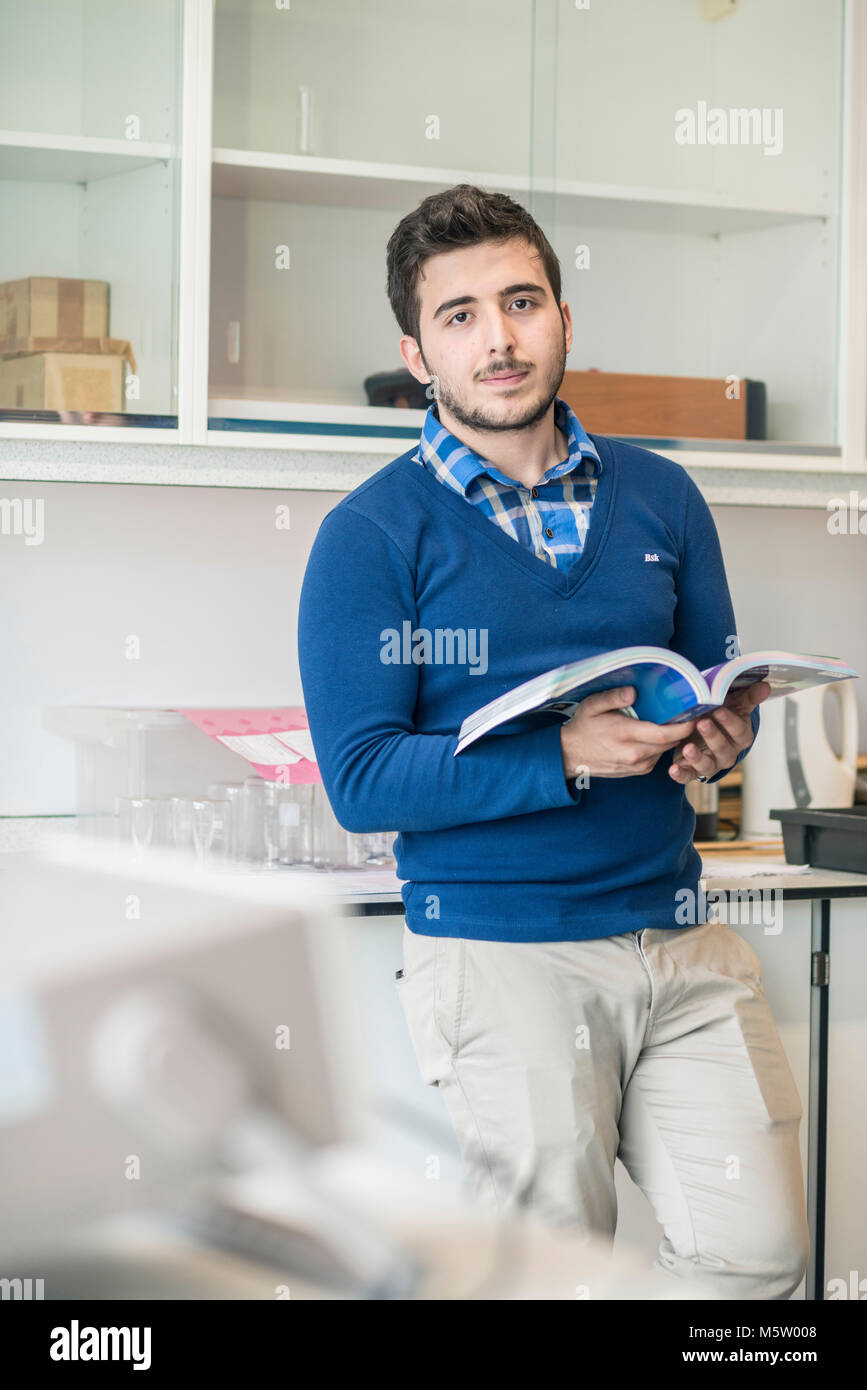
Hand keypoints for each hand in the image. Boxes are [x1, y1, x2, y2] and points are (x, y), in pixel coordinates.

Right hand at [560, 685, 698, 779]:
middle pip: (670, 742)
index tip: (695, 713)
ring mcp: (637, 765)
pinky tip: (655, 733)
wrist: (571, 755)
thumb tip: (634, 691)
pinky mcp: (637, 770)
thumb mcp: (592, 705)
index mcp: (625, 735)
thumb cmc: (583, 727)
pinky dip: (660, 745)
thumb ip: (613, 697)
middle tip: (689, 712)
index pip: (665, 733)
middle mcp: (634, 754)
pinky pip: (657, 756)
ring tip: (673, 721)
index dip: (684, 725)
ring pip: (665, 749)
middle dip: (682, 729)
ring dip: (672, 737)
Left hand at [668, 680, 770, 783]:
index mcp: (740, 737)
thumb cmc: (721, 716)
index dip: (730, 722)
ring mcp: (711, 763)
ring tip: (688, 748)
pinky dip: (681, 774)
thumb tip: (765, 686)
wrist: (704, 730)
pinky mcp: (693, 770)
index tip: (720, 711)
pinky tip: (673, 769)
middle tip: (702, 723)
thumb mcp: (735, 705)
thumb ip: (749, 697)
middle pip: (722, 748)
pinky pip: (688, 776)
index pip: (739, 732)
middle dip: (712, 736)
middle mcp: (727, 753)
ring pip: (707, 765)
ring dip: (697, 757)